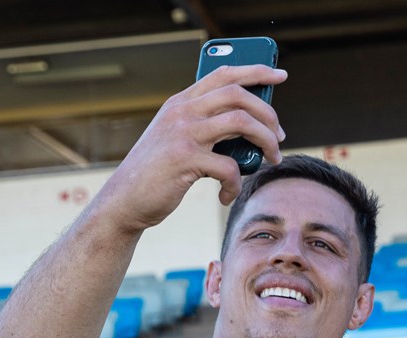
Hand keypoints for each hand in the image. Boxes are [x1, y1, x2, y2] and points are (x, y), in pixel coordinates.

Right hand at [95, 63, 287, 231]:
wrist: (126, 198)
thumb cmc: (159, 173)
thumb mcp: (179, 140)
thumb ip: (207, 129)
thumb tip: (251, 133)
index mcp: (182, 102)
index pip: (224, 74)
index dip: (255, 70)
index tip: (279, 74)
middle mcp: (183, 111)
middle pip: (238, 94)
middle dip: (269, 114)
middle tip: (280, 137)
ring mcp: (183, 133)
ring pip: (241, 121)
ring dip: (266, 141)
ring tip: (272, 160)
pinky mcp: (185, 159)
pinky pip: (230, 166)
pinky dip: (236, 184)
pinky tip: (227, 195)